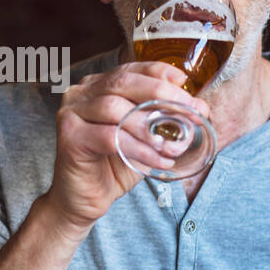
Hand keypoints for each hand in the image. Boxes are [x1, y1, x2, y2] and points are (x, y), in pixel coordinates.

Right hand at [45, 62, 210, 232]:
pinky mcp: (69, 137)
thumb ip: (164, 120)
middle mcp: (81, 93)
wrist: (83, 200)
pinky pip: (109, 137)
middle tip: (191, 113)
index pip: (131, 69)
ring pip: (115, 108)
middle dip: (162, 96)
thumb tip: (199, 107)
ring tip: (172, 147)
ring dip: (149, 127)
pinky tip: (157, 161)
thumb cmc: (113, 166)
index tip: (186, 85)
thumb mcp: (144, 138)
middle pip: (123, 82)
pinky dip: (138, 149)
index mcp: (98, 85)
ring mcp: (71, 113)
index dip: (160, 73)